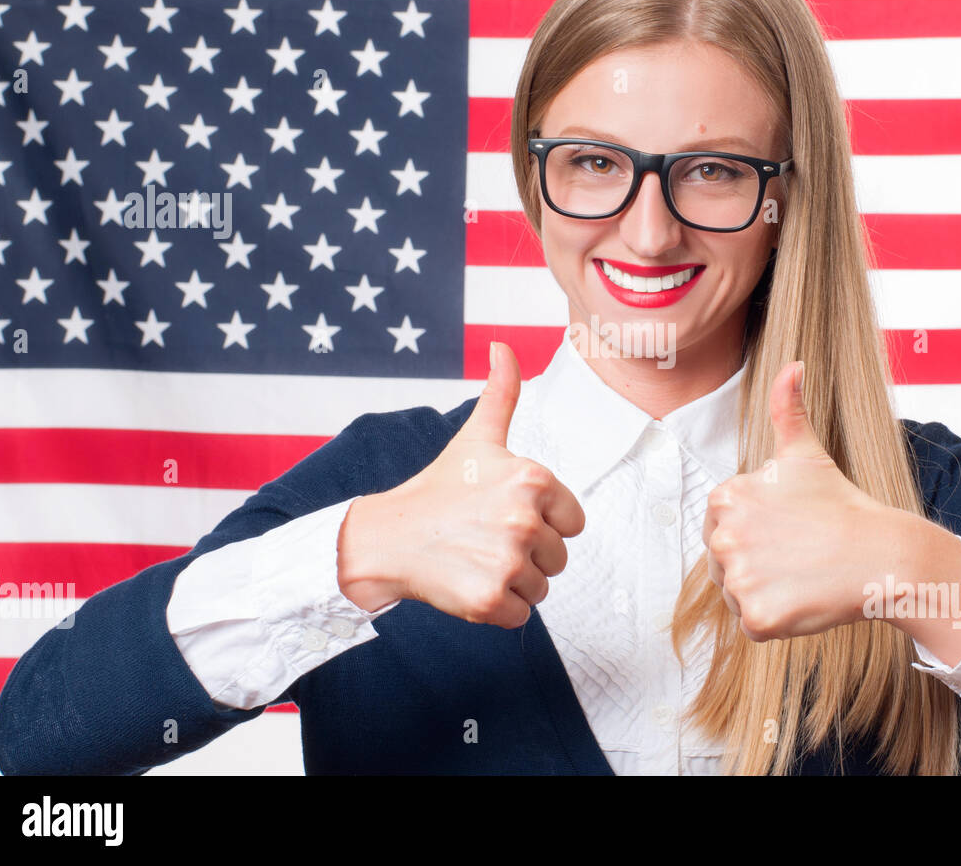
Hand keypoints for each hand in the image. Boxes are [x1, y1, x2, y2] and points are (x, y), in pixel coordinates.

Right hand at [337, 341, 586, 627]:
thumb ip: (501, 392)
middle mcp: (525, 518)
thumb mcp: (476, 438)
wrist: (386, 539)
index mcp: (533, 478)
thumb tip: (503, 345)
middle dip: (527, 554)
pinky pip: (521, 615)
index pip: (573, 521)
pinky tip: (468, 583)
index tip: (505, 515)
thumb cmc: (437, 489)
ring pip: (541, 588)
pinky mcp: (491, 599)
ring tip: (475, 559)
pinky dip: (498, 609)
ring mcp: (508, 560)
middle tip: (485, 538)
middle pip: (559, 557)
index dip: (543, 523)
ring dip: (513, 582)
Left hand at [702, 360, 911, 641]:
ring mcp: (739, 579)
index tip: (785, 530)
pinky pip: (752, 624)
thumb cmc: (841, 504)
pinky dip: (776, 620)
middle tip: (796, 554)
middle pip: (722, 562)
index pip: (719, 527)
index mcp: (726, 497)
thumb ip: (787, 406)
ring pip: (736, 594)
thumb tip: (793, 364)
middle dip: (755, 562)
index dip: (753, 532)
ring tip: (801, 575)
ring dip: (763, 591)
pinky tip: (804, 598)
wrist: (883, 555)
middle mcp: (724, 536)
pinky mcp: (757, 617)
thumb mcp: (806, 452)